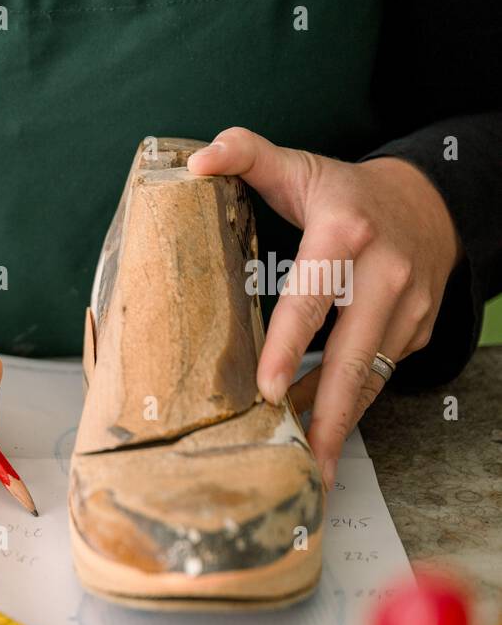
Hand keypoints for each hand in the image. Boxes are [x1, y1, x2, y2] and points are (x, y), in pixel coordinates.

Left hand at [187, 127, 461, 488]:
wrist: (428, 202)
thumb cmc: (343, 193)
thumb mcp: (297, 166)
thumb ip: (246, 155)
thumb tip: (196, 159)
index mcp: (344, 234)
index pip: (311, 298)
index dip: (288, 346)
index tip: (265, 389)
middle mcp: (385, 274)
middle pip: (351, 355)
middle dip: (324, 412)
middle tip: (297, 458)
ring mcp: (407, 307)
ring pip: (367, 377)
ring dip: (336, 424)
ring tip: (309, 468)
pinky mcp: (414, 332)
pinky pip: (376, 377)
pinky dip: (348, 407)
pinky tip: (319, 436)